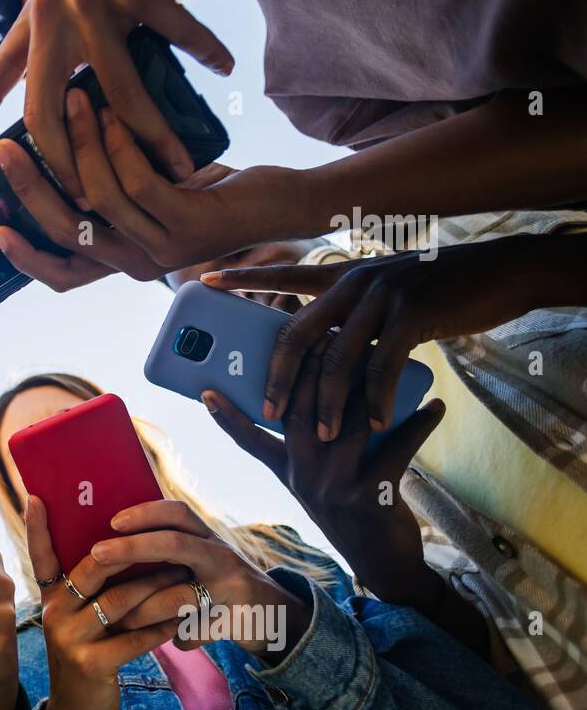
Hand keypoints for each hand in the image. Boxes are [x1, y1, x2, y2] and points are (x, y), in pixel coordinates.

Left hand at [0, 0, 232, 196]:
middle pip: (44, 110)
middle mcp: (51, 11)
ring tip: (180, 163)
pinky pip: (177, 37)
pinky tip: (223, 68)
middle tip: (94, 203)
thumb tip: (66, 108)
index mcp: (32, 21)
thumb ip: (62, 41)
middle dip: (68, 166)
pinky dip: (205, 55)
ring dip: (153, 136)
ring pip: (118, 93)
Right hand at [0, 99, 310, 289]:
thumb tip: (58, 156)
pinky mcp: (189, 225)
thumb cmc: (210, 193)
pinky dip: (119, 145)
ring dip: (79, 146)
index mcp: (124, 264)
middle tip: (7, 146)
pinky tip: (114, 113)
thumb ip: (111, 193)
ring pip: (100, 200)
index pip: (62, 276)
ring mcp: (165, 249)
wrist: (279, 205)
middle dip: (32, 186)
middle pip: (68, 232)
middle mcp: (139, 266)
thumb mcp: (152, 196)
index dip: (24, 257)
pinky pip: (138, 183)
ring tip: (71, 102)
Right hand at [25, 495, 191, 709]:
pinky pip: (134, 637)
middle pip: (93, 567)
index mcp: (51, 597)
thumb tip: (119, 546)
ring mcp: (70, 638)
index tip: (38, 495)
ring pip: (120, 600)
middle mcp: (55, 612)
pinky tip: (180, 620)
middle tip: (164, 538)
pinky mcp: (91, 663)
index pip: (42, 555)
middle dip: (132, 550)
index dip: (37, 526)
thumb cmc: (87, 653)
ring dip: (157, 587)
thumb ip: (88, 588)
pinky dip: (161, 626)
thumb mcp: (77, 618)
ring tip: (185, 576)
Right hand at [201, 340, 484, 648]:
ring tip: (382, 354)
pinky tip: (434, 403)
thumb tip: (328, 395)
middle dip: (311, 368)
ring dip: (367, 385)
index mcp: (289, 473)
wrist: (385, 566)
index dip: (227, 417)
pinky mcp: (370, 496)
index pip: (250, 440)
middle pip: (300, 412)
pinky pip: (394, 447)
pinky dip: (418, 423)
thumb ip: (317, 447)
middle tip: (325, 332)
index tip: (206, 390)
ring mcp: (334, 487)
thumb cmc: (355, 514)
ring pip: (346, 421)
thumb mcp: (321, 484)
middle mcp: (304, 478)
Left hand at [202, 232, 586, 438]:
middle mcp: (354, 280)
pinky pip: (383, 366)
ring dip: (331, 404)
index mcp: (343, 276)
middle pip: (297, 332)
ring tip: (326, 438)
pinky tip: (378, 424)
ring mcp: (381, 294)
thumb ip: (354, 316)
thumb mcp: (389, 295)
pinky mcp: (413, 312)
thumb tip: (322, 352)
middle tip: (267, 411)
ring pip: (338, 358)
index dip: (244, 276)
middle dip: (279, 377)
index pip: (283, 275)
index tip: (206, 278)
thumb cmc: (444, 290)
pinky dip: (379, 400)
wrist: (503, 272)